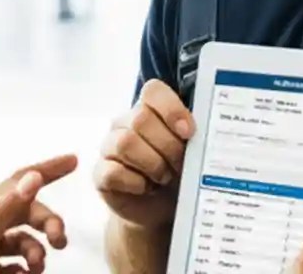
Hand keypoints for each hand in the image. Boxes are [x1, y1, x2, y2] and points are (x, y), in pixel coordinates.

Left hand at [0, 154, 77, 273]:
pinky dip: (24, 270)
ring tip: (36, 268)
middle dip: (47, 224)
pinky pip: (14, 265)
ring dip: (36, 252)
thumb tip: (34, 178)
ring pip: (22, 241)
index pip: (18, 181)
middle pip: (25, 214)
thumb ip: (6, 209)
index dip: (47, 169)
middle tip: (60, 240)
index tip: (72, 161)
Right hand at [93, 79, 194, 228]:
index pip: (153, 92)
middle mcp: (125, 123)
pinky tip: (146, 188)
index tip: (188, 132)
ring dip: (153, 164)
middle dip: (167, 145)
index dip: (171, 109)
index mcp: (149, 110)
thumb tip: (201, 132)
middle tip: (180, 164)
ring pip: (126, 143)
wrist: (159, 210)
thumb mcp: (190, 153)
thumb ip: (193, 137)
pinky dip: (136, 182)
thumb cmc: (176, 174)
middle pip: (141, 119)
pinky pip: (113, 171)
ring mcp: (110, 147)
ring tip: (164, 177)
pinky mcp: (101, 173)